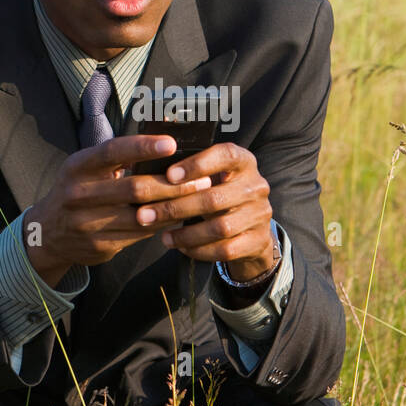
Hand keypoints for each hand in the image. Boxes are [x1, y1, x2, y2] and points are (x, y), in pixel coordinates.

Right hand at [24, 134, 214, 283]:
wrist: (48, 233)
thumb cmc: (80, 190)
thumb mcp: (87, 167)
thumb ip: (120, 156)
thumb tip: (165, 136)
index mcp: (77, 167)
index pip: (112, 152)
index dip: (142, 147)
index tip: (172, 144)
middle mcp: (78, 194)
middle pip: (134, 188)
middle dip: (173, 183)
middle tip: (202, 178)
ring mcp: (87, 223)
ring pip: (141, 214)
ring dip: (175, 206)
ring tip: (199, 196)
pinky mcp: (99, 246)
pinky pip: (139, 235)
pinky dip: (163, 224)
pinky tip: (180, 215)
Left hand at [131, 142, 276, 280]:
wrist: (251, 228)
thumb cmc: (220, 194)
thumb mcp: (213, 177)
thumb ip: (192, 173)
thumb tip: (150, 175)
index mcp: (244, 162)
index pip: (226, 155)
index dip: (198, 164)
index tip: (169, 176)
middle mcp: (256, 186)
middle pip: (214, 198)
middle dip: (175, 208)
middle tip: (145, 215)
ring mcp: (260, 214)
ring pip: (219, 227)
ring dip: (186, 234)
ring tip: (164, 237)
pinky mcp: (258, 240)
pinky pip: (225, 249)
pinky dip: (200, 250)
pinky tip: (182, 247)